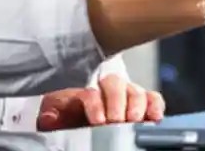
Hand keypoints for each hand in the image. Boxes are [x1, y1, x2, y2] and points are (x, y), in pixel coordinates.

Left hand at [37, 74, 163, 130]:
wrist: (80, 119)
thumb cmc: (69, 116)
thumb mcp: (55, 115)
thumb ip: (51, 114)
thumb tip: (48, 118)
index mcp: (84, 91)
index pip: (91, 91)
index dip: (96, 103)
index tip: (98, 120)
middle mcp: (107, 89)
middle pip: (116, 84)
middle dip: (117, 102)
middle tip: (117, 120)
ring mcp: (127, 95)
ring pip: (136, 90)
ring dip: (137, 105)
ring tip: (135, 120)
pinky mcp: (142, 105)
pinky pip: (153, 99)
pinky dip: (155, 105)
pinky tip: (155, 116)